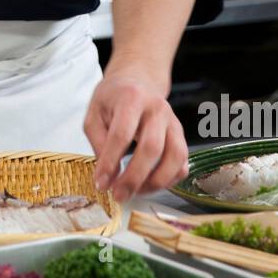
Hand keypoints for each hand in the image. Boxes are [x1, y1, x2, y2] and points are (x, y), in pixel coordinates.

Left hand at [83, 64, 188, 203]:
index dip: (111, 162)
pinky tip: (151, 185)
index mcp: (131, 98)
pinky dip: (170, 179)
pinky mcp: (181, 135)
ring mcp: (173, 122)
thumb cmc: (113, 99)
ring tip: (135, 193)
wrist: (138, 80)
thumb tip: (107, 175)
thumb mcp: (94, 114)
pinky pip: (183, 162)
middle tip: (118, 196)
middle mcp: (157, 109)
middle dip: (134, 177)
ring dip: (155, 182)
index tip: (101, 184)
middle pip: (151, 148)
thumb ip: (99, 142)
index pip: (122, 134)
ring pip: (175, 157)